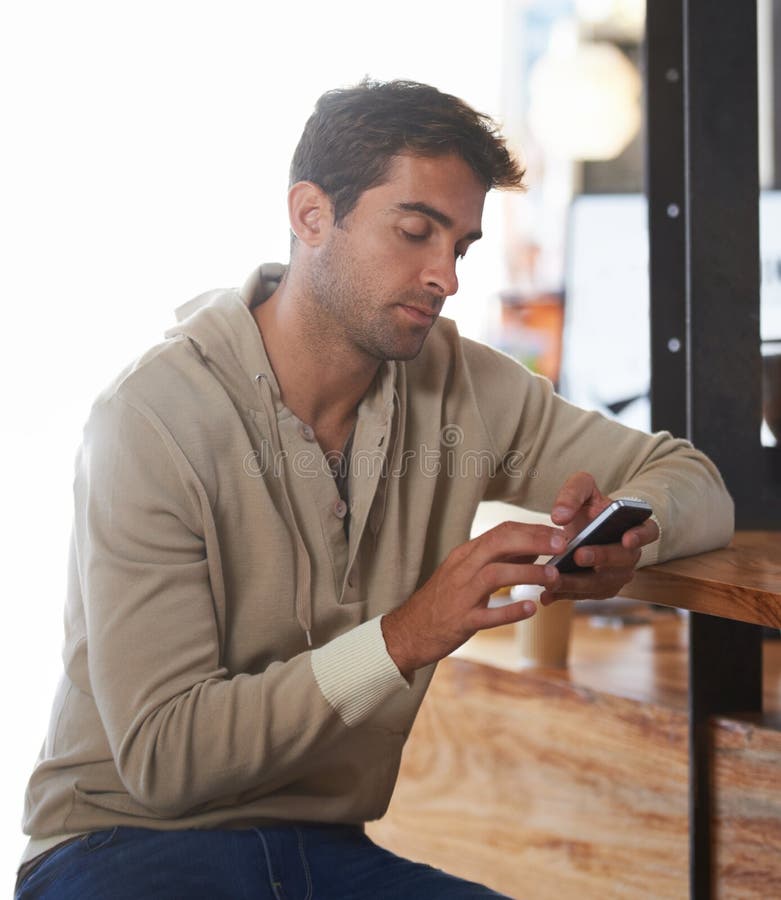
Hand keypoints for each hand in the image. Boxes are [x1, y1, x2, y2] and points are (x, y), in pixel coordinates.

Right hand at [381, 523, 565, 676]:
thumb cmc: (442, 601)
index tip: (558, 534)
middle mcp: (462, 569)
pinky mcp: (460, 621)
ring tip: (553, 578)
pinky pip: (488, 614)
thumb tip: (533, 549)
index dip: (532, 530)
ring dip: (527, 573)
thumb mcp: (467, 573)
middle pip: (499, 544)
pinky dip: (510, 610)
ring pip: (495, 575)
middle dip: (533, 541)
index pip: (501, 531)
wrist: (408, 631)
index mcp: (465, 554)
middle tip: (561, 546)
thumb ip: (497, 560)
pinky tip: (531, 608)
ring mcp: (460, 595)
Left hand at [541, 471, 659, 604]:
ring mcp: (617, 574)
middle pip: (623, 560)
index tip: (626, 538)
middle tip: (579, 555)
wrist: (582, 526)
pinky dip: (565, 595)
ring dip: (578, 583)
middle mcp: (630, 553)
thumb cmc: (587, 506)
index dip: (640, 536)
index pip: (648, 531)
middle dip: (602, 557)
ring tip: (553, 580)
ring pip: (603, 582)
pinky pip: (586, 595)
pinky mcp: (600, 588)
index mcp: (633, 525)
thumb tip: (560, 516)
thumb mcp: (581, 488)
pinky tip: (547, 595)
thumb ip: (572, 494)